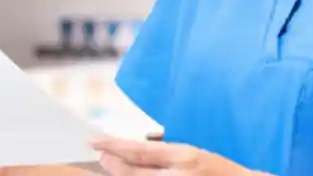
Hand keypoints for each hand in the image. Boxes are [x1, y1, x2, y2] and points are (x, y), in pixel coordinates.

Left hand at [91, 137, 254, 175]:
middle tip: (99, 153)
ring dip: (122, 175)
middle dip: (112, 163)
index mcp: (185, 156)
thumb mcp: (194, 153)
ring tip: (111, 165)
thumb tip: (137, 145)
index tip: (93, 140)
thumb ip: (165, 151)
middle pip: (134, 172)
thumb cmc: (219, 172)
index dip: (114, 146)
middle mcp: (180, 174)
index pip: (140, 151)